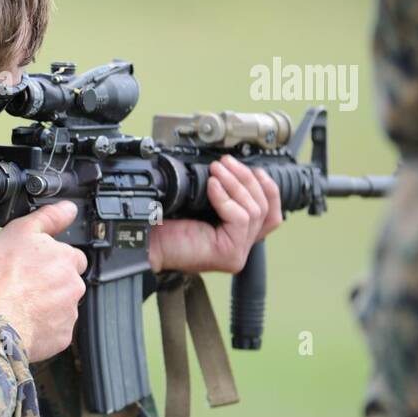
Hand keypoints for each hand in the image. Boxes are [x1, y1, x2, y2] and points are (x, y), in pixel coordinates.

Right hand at [0, 201, 86, 361]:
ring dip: (45, 305)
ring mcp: (69, 314)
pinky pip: (54, 330)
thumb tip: (68, 208)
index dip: (51, 259)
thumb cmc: (2, 276)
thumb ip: (48, 218)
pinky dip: (42, 327)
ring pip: (61, 307)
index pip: (71, 256)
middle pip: (67, 282)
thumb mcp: (20, 231)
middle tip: (24, 284)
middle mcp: (74, 287)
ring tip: (19, 303)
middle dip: (50, 283)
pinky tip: (22, 320)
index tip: (34, 264)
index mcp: (67, 260)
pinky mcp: (60, 337)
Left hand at [149, 155, 282, 273]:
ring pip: (254, 210)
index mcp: (237, 236)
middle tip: (226, 163)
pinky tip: (212, 186)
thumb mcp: (201, 205)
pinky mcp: (229, 253)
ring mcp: (237, 253)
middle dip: (246, 179)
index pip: (271, 214)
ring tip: (218, 169)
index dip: (267, 188)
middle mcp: (241, 248)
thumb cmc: (167, 226)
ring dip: (236, 184)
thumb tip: (235, 169)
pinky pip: (239, 218)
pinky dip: (226, 198)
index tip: (254, 169)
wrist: (146, 241)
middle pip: (264, 208)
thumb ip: (224, 195)